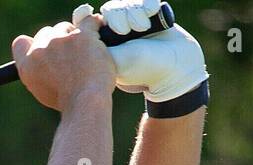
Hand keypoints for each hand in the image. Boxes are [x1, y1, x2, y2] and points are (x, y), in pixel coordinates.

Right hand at [11, 16, 116, 111]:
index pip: (21, 42)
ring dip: (76, 37)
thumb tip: (48, 61)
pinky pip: (89, 21)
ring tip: (86, 55)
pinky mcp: (81, 36)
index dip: (35, 43)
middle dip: (58, 41)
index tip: (47, 50)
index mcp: (27, 66)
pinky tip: (97, 36)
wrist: (84, 104)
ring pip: (67, 28)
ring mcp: (60, 40)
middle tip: (72, 57)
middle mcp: (40, 50)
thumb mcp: (42, 91)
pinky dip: (95, 27)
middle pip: (47, 33)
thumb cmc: (69, 103)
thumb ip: (39, 72)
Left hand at [79, 0, 208, 103]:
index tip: (96, 19)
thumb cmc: (141, 70)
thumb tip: (78, 20)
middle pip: (111, 10)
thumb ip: (95, 44)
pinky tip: (152, 12)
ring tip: (142, 28)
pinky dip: (147, 4)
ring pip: (127, 4)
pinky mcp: (152, 16)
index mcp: (104, 44)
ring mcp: (135, 23)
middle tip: (124, 32)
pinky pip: (144, 0)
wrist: (174, 69)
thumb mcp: (114, 60)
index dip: (94, 18)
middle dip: (118, 17)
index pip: (92, 23)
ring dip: (133, 13)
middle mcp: (118, 32)